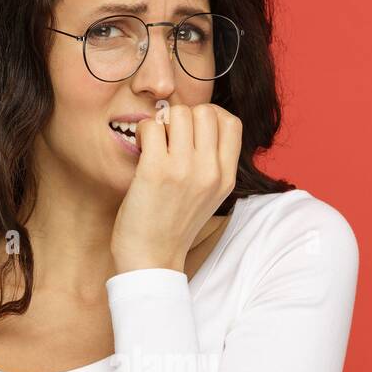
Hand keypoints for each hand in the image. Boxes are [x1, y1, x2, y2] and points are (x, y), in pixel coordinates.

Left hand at [110, 103, 242, 272]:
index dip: (209, 117)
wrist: (151, 260)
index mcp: (226, 178)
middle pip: (205, 111)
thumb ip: (212, 165)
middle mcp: (210, 171)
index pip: (231, 123)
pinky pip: (151, 126)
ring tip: (153, 144)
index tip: (191, 130)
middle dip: (183, 117)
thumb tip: (200, 126)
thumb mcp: (208, 197)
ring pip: (178, 113)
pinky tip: (140, 150)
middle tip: (168, 138)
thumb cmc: (173, 227)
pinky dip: (142, 132)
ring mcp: (185, 170)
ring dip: (161, 123)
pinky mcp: (156, 171)